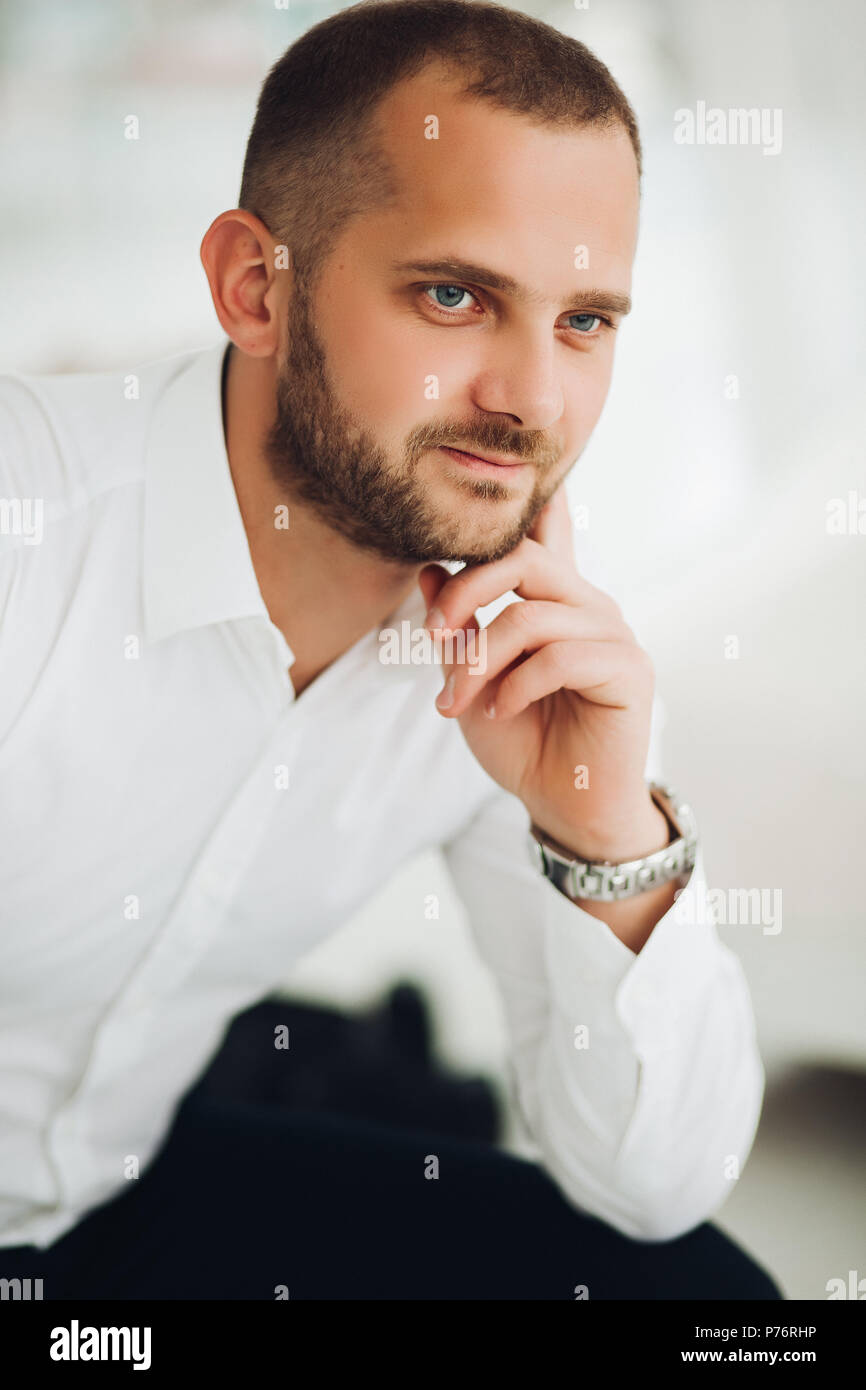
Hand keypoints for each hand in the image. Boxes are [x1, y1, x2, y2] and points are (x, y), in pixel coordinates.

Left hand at [418, 484, 662, 861]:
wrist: (561, 806)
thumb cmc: (521, 742)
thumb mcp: (469, 681)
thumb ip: (456, 628)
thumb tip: (429, 569)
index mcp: (554, 600)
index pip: (542, 532)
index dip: (509, 516)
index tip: (450, 554)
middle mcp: (588, 605)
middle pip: (524, 558)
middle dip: (467, 592)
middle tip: (434, 634)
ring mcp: (614, 634)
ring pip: (532, 618)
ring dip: (480, 662)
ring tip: (458, 702)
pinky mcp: (629, 670)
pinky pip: (560, 658)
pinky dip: (517, 686)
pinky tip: (499, 711)